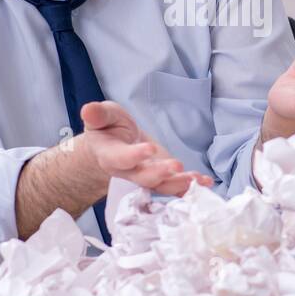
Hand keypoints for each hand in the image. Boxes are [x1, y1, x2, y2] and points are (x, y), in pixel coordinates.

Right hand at [80, 100, 213, 195]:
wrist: (114, 145)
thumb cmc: (107, 128)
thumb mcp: (102, 117)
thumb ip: (97, 115)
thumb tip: (88, 108)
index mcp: (111, 156)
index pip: (121, 158)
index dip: (134, 155)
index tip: (148, 148)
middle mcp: (129, 171)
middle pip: (143, 178)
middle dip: (160, 174)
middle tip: (176, 166)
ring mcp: (146, 177)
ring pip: (161, 186)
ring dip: (180, 184)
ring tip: (197, 180)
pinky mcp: (161, 178)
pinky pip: (175, 187)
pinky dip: (190, 187)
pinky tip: (206, 183)